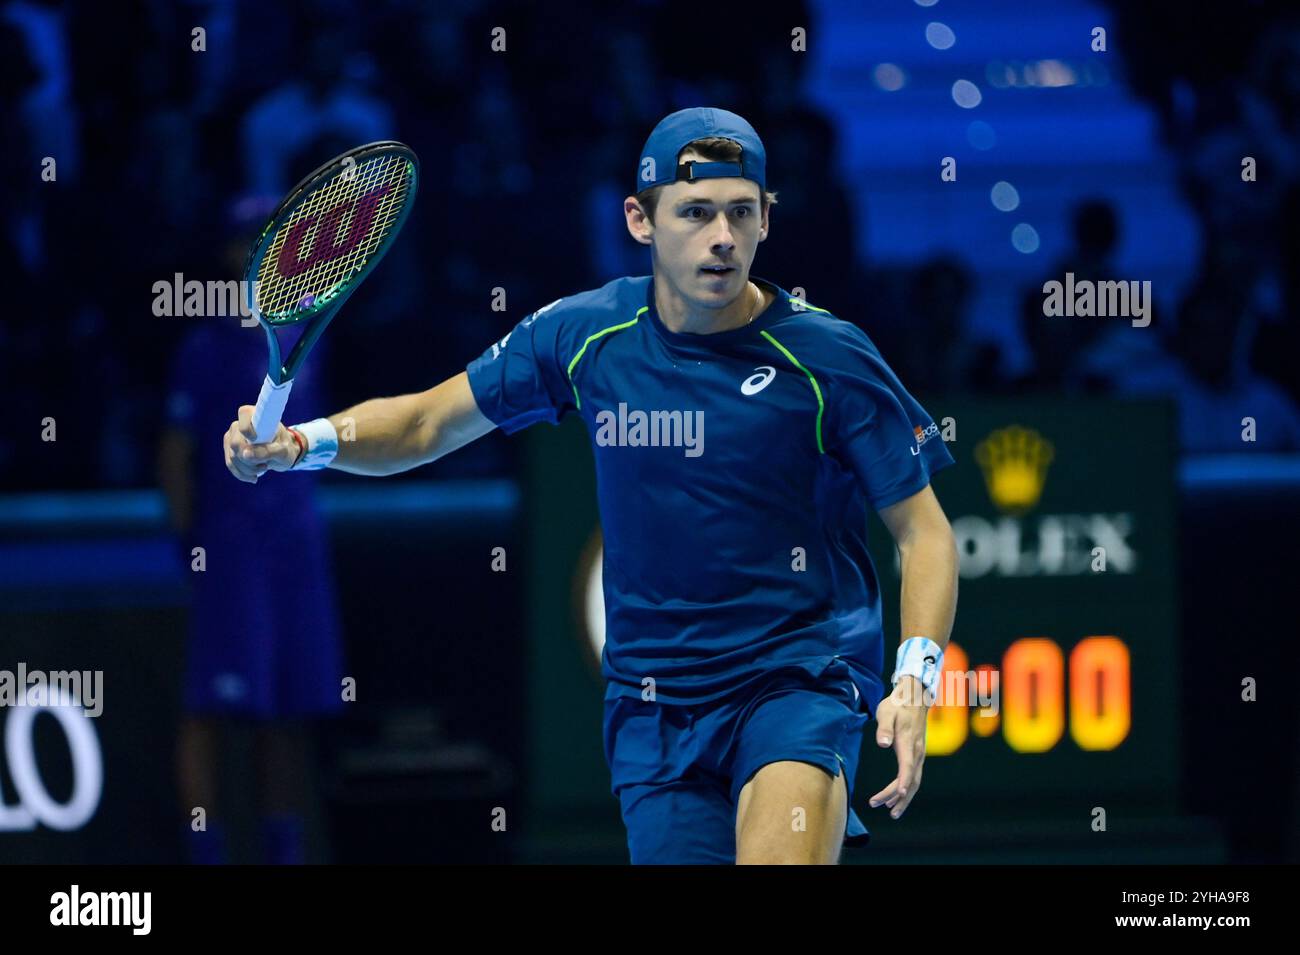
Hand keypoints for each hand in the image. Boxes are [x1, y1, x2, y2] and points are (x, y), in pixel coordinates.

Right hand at [223, 406, 300, 482]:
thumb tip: (245, 454)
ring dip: (248, 469)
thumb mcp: (283, 452)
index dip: (247, 428)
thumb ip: (267, 452)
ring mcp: (232, 436)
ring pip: (232, 456)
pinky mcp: (229, 449)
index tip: (255, 439)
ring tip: (264, 467)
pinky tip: (254, 477)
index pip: (244, 413)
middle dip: (250, 460)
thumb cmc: (285, 448)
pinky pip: (230, 464)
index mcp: (256, 415)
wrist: (282, 454)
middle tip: (266, 464)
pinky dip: (242, 474)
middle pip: (235, 443)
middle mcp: (239, 423)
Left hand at [868, 675, 929, 819]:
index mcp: (908, 743)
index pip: (907, 767)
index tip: (897, 796)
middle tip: (876, 804)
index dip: (902, 783)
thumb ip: (884, 728)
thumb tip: (883, 744)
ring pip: (915, 782)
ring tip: (891, 812)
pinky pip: (914, 777)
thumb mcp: (886, 712)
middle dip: (896, 796)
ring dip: (903, 798)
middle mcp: (917, 752)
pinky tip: (896, 797)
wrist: (914, 697)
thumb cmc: (897, 705)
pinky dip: (907, 790)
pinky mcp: (917, 755)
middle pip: (911, 780)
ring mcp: (919, 755)